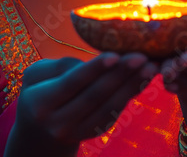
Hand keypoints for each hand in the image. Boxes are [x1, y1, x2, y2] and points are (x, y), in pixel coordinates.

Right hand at [5, 52, 158, 156]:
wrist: (39, 131)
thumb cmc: (38, 91)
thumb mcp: (35, 76)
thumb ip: (58, 67)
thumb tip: (92, 64)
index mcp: (40, 104)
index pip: (71, 84)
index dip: (93, 69)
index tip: (114, 54)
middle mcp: (60, 123)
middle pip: (95, 96)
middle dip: (120, 75)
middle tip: (142, 56)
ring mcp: (79, 132)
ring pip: (110, 107)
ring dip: (132, 85)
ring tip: (151, 66)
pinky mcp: (96, 132)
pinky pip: (115, 111)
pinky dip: (131, 93)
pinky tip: (144, 77)